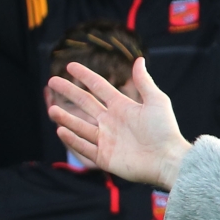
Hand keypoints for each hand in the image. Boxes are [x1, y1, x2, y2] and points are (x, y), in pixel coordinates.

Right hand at [48, 59, 190, 189]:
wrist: (168, 160)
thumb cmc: (165, 130)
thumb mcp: (156, 101)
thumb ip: (144, 82)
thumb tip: (138, 59)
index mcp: (123, 107)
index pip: (99, 87)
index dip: (85, 76)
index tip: (70, 66)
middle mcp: (112, 122)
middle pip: (85, 104)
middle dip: (69, 92)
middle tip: (51, 81)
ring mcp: (107, 140)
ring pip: (80, 126)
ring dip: (66, 118)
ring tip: (51, 110)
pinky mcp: (105, 158)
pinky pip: (85, 148)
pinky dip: (73, 140)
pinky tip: (61, 130)